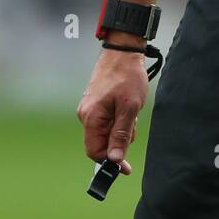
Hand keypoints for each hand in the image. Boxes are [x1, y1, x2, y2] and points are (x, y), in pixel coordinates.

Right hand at [77, 41, 148, 174]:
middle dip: (118, 140)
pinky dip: (119, 119)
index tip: (126, 167)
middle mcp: (86, 115)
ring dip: (121, 128)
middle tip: (132, 125)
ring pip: (106, 131)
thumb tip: (114, 160)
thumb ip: (121, 134)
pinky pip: (107, 120)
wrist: (122, 50)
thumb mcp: (130, 108)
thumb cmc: (127, 76)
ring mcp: (89, 108)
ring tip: (131, 111)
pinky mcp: (95, 103)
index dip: (110, 161)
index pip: (95, 151)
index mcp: (91, 117)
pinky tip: (127, 106)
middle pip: (101, 142)